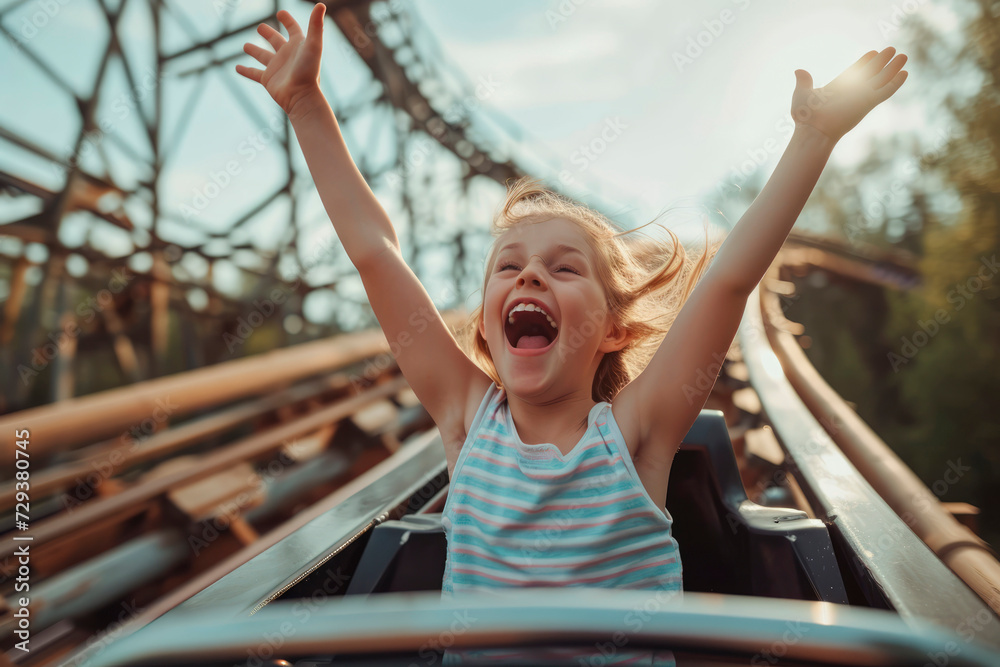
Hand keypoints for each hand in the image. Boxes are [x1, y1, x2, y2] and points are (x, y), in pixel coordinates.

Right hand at [236, 3, 325, 117]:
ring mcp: (276, 68)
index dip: (288, 21)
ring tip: (245, 45)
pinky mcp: (267, 79)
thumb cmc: (309, 71)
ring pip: (263, 56)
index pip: (293, 29)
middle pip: (276, 41)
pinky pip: (254, 74)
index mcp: (298, 46)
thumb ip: (315, 25)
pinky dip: (246, 71)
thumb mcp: (313, 45)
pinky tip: (237, 68)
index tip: (281, 14)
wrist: (301, 97)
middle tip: (260, 27)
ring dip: (254, 50)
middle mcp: (287, 56)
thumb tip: (321, 5)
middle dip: (268, 34)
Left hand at [791, 47, 907, 141]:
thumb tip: (798, 70)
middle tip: (892, 49)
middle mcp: (852, 91)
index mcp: (838, 87)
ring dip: (893, 68)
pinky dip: (895, 82)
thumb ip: (804, 82)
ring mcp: (862, 96)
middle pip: (871, 72)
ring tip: (903, 56)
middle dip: (881, 61)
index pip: (855, 71)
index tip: (873, 52)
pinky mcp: (868, 102)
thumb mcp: (802, 94)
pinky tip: (904, 73)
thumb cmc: (805, 116)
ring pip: (882, 79)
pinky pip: (886, 91)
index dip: (864, 62)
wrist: (814, 130)